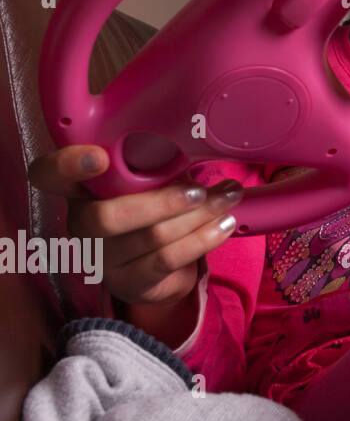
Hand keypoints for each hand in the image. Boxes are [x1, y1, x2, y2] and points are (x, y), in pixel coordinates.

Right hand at [25, 144, 243, 306]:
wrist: (160, 267)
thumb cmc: (153, 206)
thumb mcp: (149, 179)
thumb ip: (153, 161)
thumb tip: (193, 138)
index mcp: (80, 189)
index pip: (49, 175)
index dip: (66, 165)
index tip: (98, 157)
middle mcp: (82, 224)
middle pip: (106, 217)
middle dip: (162, 201)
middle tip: (201, 190)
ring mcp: (103, 258)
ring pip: (149, 236)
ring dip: (199, 216)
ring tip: (229, 198)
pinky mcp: (131, 282)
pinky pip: (168, 259)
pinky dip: (203, 239)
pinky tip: (225, 225)